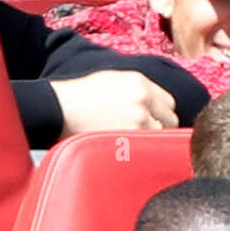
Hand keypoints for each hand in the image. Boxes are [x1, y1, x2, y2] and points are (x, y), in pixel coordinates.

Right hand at [49, 70, 178, 135]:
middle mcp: (143, 98)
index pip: (170, 104)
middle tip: (140, 133)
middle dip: (158, 128)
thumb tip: (157, 105)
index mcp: (140, 82)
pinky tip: (124, 147)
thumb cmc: (82, 95)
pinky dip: (138, 150)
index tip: (150, 121)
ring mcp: (137, 118)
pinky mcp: (128, 137)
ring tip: (128, 140)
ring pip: (159, 137)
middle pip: (170, 121)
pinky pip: (146, 148)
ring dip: (148, 141)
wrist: (59, 108)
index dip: (160, 114)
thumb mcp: (114, 79)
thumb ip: (139, 88)